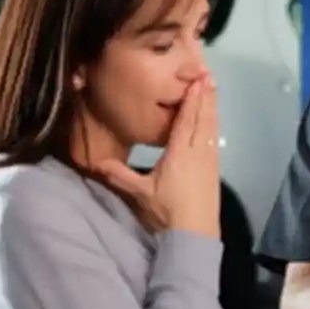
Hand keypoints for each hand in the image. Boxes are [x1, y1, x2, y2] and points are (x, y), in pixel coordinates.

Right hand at [95, 76, 220, 237]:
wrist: (195, 233)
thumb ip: (119, 176)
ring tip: (212, 88)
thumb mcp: (141, 193)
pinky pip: (215, 139)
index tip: (196, 80)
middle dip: (205, 96)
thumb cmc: (167, 211)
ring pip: (212, 127)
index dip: (192, 99)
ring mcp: (210, 160)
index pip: (187, 120)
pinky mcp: (215, 169)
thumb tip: (95, 163)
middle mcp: (199, 152)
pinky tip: (213, 119)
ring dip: (212, 107)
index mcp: (181, 153)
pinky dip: (214, 123)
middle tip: (207, 75)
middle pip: (204, 118)